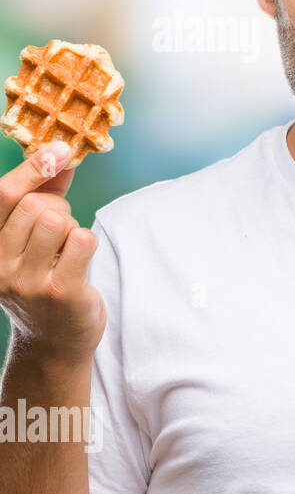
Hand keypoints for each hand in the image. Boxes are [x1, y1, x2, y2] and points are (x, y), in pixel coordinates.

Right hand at [0, 142, 104, 364]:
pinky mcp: (60, 291)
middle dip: (57, 209)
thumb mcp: (31, 242)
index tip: (59, 150)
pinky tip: (78, 263)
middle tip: (59, 235)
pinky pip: (82, 241)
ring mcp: (26, 281)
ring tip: (66, 251)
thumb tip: (60, 154)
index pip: (1, 197)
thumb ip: (44, 196)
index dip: (30, 170)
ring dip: (72, 228)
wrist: (54, 342)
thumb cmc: (45, 282)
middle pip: (35, 206)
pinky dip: (87, 243)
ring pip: (58, 220)